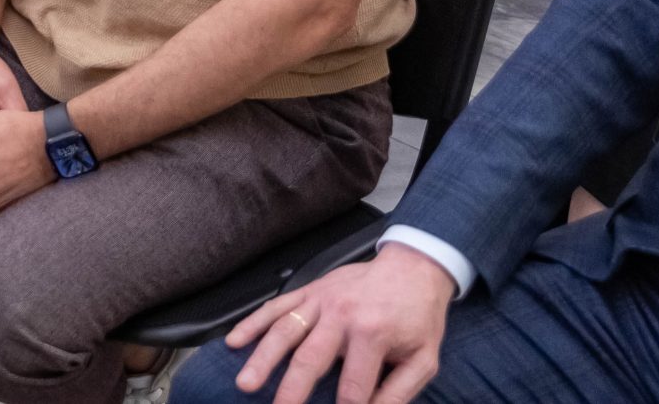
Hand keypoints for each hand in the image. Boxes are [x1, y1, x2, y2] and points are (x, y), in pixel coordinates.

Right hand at [219, 246, 454, 403]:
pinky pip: (276, 306)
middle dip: (291, 390)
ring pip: (284, 331)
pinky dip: (253, 323)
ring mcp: (320, 300)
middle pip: (309, 359)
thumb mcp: (423, 360)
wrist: (414, 268)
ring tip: (245, 382)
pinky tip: (234, 340)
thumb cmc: (419, 318)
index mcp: (372, 334)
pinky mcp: (309, 290)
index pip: (353, 387)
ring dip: (262, 358)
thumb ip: (399, 392)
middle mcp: (341, 315)